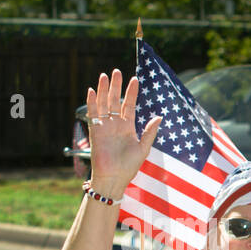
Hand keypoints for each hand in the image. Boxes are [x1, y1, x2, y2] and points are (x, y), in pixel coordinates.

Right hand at [85, 69, 160, 197]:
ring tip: (104, 75)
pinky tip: (92, 91)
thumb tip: (159, 117)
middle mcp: (115, 124)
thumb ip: (150, 132)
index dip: (131, 93)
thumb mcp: (143, 148)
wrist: (114, 178)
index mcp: (128, 127)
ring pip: (103, 104)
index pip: (129, 105)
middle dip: (116, 86)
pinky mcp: (95, 131)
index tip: (135, 79)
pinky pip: (93, 114)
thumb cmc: (129, 166)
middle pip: (114, 100)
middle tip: (116, 71)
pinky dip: (92, 102)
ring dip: (103, 90)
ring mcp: (104, 126)